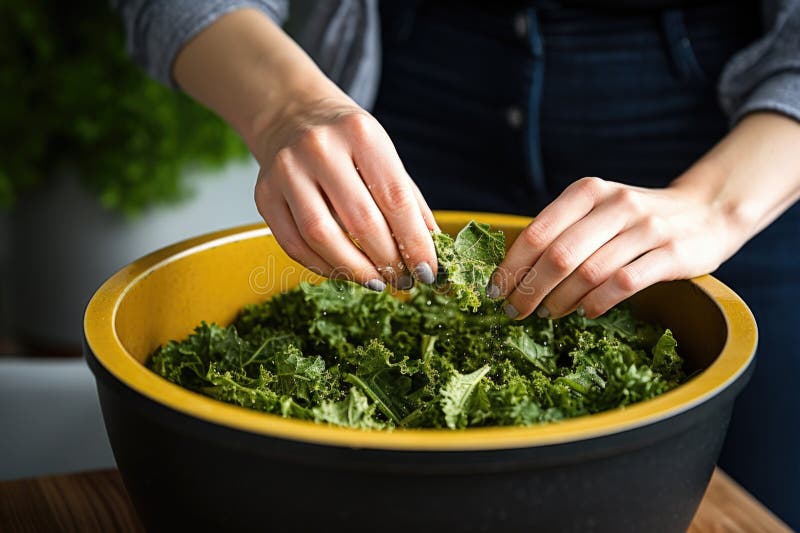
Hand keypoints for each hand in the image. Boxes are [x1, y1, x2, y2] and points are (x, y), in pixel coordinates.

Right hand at [253, 97, 438, 290]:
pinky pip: (294, 245)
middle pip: (360, 222)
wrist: (292, 117)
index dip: (415, 242)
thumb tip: (431, 256)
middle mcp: (320, 148)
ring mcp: (286, 171)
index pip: (395, 198)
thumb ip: (410, 205)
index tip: (427, 272)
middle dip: (388, 261)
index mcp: (360, 133)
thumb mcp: (385, 158)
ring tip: (377, 282)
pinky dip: (323, 267)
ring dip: (355, 270)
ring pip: (322, 237)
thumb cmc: (347, 143)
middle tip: (403, 281)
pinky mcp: (264, 195)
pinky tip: (344, 272)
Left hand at [488, 177, 742, 319]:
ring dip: (560, 301)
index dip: (511, 266)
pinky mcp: (671, 254)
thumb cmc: (634, 219)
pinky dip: (597, 303)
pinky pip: (623, 285)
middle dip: (530, 290)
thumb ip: (561, 231)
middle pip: (558, 255)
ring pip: (588, 273)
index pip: (538, 232)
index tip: (495, 292)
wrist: (706, 212)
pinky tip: (586, 312)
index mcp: (588, 191)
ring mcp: (646, 228)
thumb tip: (513, 273)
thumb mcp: (597, 210)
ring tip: (548, 313)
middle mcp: (616, 204)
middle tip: (516, 312)